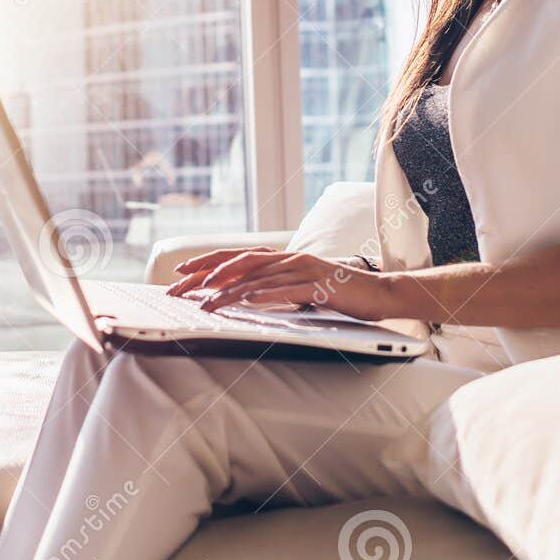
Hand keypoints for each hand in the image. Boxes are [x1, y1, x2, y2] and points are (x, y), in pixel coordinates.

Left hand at [165, 248, 402, 321]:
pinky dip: (266, 295)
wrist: (380, 292)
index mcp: (284, 258)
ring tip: (206, 303)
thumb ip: (277, 288)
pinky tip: (247, 301)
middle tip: (179, 288)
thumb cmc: (340, 294)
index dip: (208, 262)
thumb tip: (245, 296)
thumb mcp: (301, 289)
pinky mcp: (320, 285)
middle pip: (239, 263)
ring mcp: (305, 270)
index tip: (181, 272)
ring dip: (229, 291)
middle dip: (206, 275)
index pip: (238, 257)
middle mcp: (290, 258)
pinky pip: (288, 290)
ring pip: (258, 278)